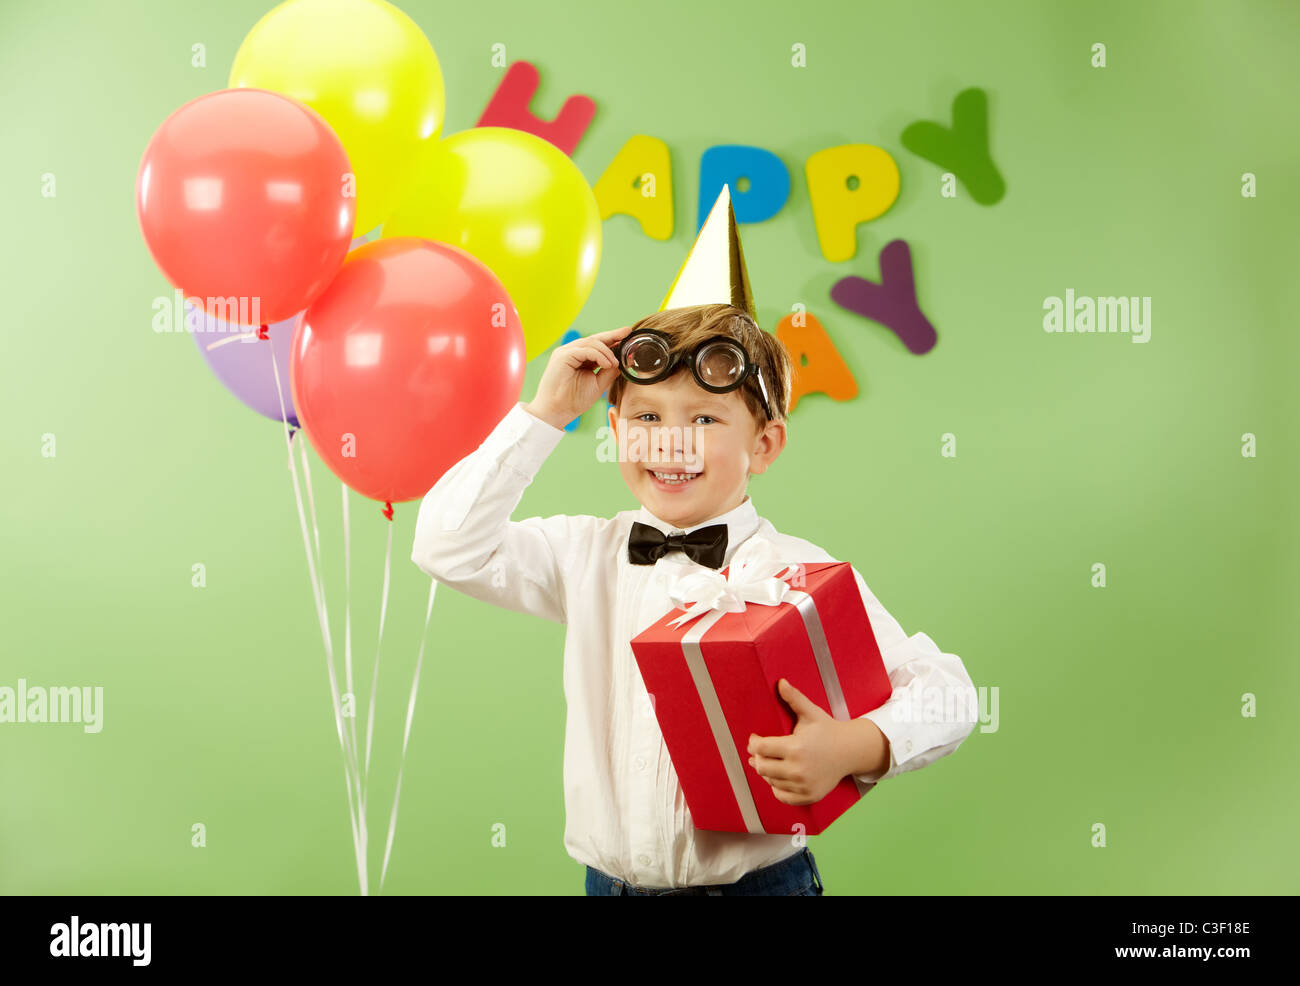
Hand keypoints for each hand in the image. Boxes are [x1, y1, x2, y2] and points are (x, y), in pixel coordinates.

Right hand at [523, 325, 635, 429]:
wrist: (556, 412)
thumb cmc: (573, 401)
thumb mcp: (597, 384)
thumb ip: (608, 372)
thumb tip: (620, 363)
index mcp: (578, 358)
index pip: (597, 344)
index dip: (612, 339)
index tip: (627, 335)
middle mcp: (571, 352)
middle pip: (594, 339)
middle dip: (612, 335)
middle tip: (627, 332)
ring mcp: (565, 353)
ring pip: (591, 342)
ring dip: (607, 352)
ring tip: (615, 363)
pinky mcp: (562, 356)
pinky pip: (585, 350)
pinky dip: (598, 355)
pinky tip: (607, 364)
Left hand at [747, 679, 887, 804]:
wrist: (850, 751)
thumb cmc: (828, 731)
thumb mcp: (811, 713)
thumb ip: (794, 698)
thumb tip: (780, 682)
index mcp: (797, 748)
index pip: (761, 748)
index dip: (753, 743)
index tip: (754, 738)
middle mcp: (799, 769)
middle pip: (761, 766)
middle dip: (757, 757)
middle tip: (758, 751)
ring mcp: (804, 785)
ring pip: (770, 781)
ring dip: (766, 771)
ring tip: (768, 761)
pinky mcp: (809, 796)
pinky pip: (782, 796)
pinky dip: (776, 787)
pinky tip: (778, 776)